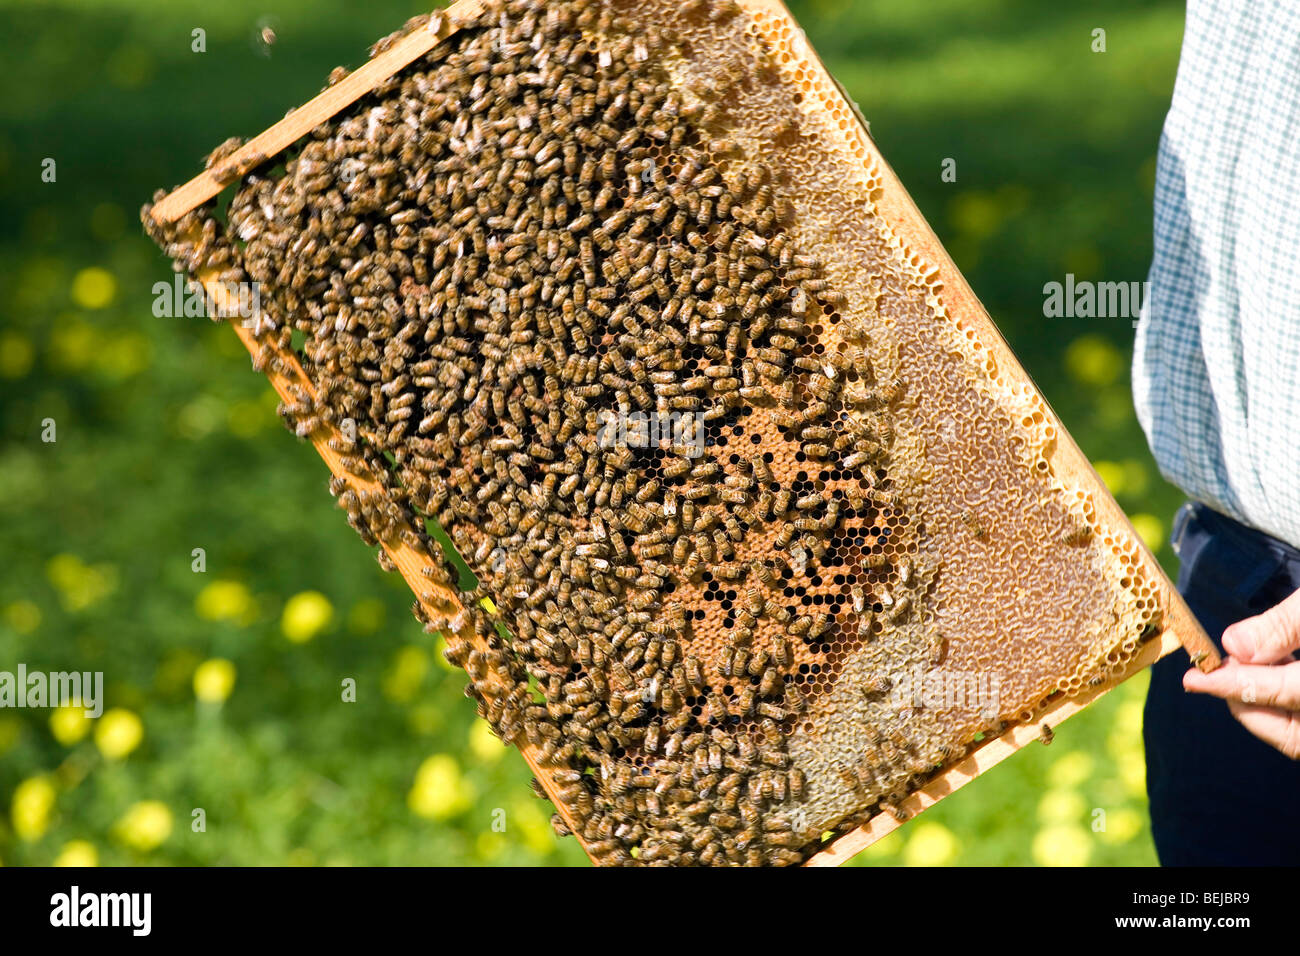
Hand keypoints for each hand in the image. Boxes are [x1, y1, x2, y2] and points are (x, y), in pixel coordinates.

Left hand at [1182, 588, 1299, 758]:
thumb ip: (1283, 626)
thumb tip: (1234, 646)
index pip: (1278, 693)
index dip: (1231, 685)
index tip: (1192, 679)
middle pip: (1287, 731)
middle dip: (1245, 699)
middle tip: (1219, 667)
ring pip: (1294, 735)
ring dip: (1265, 703)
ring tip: (1248, 663)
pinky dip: (1283, 705)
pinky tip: (1277, 669)